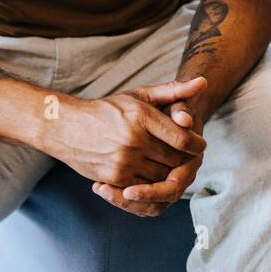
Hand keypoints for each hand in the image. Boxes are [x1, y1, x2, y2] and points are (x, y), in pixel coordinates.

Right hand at [45, 77, 207, 214]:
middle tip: (189, 158)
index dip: (196, 145)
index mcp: (142, 116)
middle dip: (186, 160)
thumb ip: (173, 90)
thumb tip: (204, 82)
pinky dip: (152, 185)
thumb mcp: (140, 95)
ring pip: (162, 177)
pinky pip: (144, 189)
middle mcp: (133, 140)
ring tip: (172, 166)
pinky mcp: (113, 178)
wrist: (67, 127)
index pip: (182, 138)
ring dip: (171, 174)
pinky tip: (153, 174)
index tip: (199, 144)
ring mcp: (122, 161)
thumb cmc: (109, 109)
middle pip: (175, 160)